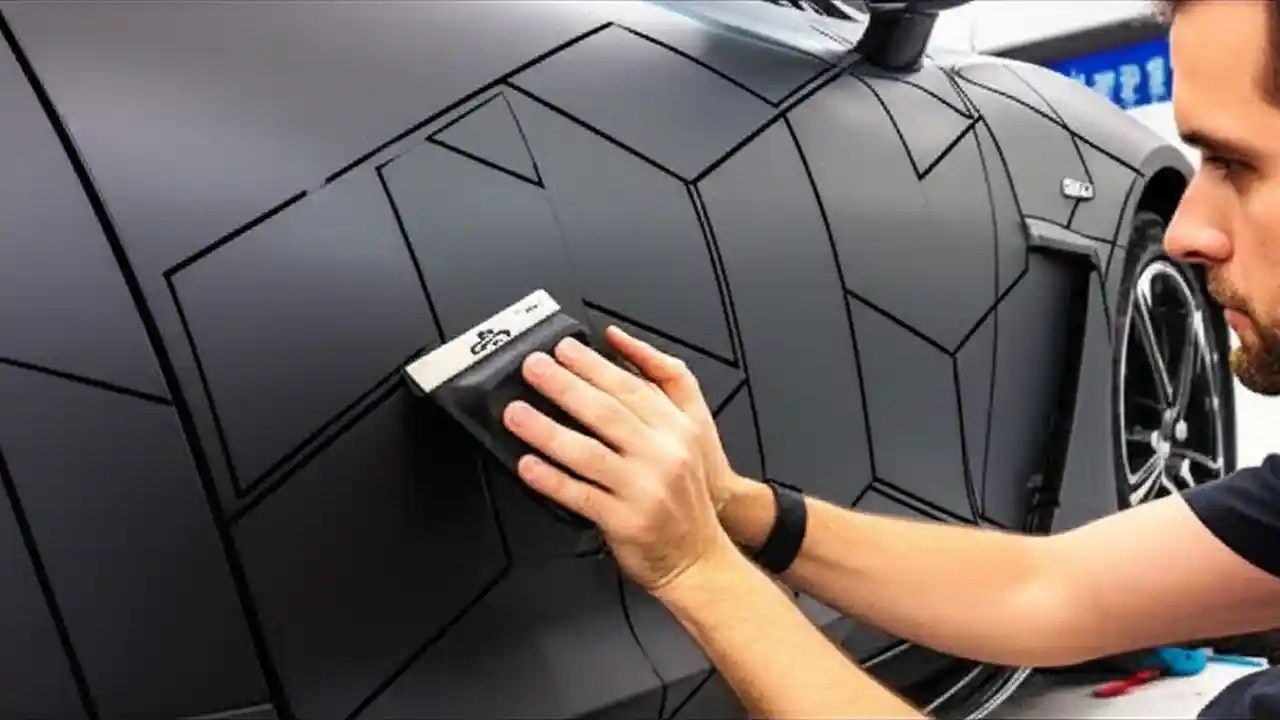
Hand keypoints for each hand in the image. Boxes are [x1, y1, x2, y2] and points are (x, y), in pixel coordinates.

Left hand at [501, 329, 734, 591]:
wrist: (699, 557)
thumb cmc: (686, 493)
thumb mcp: (691, 430)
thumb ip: (661, 382)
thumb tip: (620, 342)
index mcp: (676, 428)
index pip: (629, 387)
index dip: (592, 366)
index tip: (563, 350)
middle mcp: (662, 455)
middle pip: (606, 413)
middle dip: (564, 386)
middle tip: (533, 368)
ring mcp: (644, 488)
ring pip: (588, 453)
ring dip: (546, 430)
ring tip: (516, 413)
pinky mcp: (626, 520)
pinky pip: (581, 496)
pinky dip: (551, 479)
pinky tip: (528, 465)